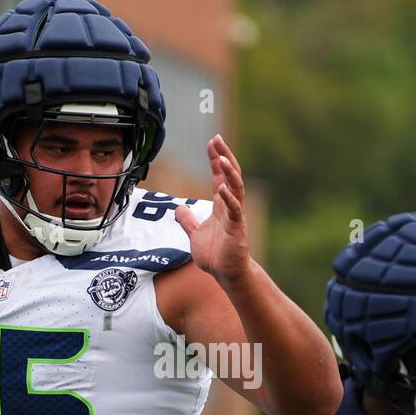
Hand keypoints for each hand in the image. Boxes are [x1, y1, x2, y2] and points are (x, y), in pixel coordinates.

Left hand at [174, 134, 249, 285]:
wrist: (226, 274)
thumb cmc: (215, 256)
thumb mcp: (195, 235)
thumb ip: (187, 221)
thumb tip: (178, 209)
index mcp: (221, 205)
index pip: (219, 176)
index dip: (216, 159)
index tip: (211, 142)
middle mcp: (230, 206)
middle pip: (230, 175)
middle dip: (224, 157)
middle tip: (218, 140)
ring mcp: (235, 216)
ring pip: (236, 188)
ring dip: (229, 173)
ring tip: (221, 158)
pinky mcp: (237, 229)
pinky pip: (235, 210)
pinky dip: (229, 199)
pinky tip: (223, 188)